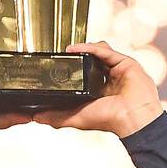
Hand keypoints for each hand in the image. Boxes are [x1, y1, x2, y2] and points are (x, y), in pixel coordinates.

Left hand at [32, 41, 162, 137]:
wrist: (131, 117)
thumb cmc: (109, 120)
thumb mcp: (76, 118)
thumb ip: (56, 117)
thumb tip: (35, 117)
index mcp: (100, 93)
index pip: (84, 76)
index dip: (71, 71)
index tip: (56, 68)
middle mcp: (109, 80)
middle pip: (92, 61)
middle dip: (77, 57)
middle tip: (61, 55)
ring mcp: (117, 70)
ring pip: (100, 53)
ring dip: (84, 49)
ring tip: (68, 51)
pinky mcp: (125, 62)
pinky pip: (106, 50)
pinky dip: (90, 47)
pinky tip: (75, 48)